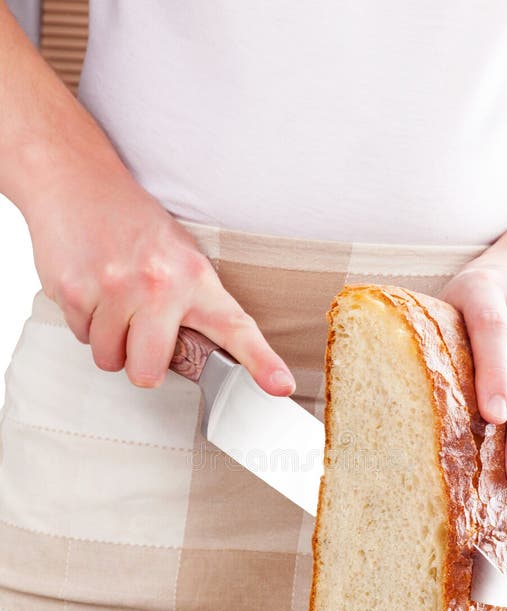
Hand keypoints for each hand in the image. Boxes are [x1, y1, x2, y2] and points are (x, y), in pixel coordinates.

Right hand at [24, 153, 295, 395]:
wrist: (76, 177)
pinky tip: (92, 288)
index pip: (234, 326)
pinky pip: (82, 337)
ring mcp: (115, 289)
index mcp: (194, 277)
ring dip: (109, 340)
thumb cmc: (132, 224)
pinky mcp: (75, 291)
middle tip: (139, 332)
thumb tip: (203, 359)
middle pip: (148, 372)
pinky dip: (85, 321)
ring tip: (113, 300)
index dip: (261, 361)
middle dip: (140, 364)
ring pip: (110, 358)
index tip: (280, 386)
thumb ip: (193, 305)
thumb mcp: (179, 255)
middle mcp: (158, 284)